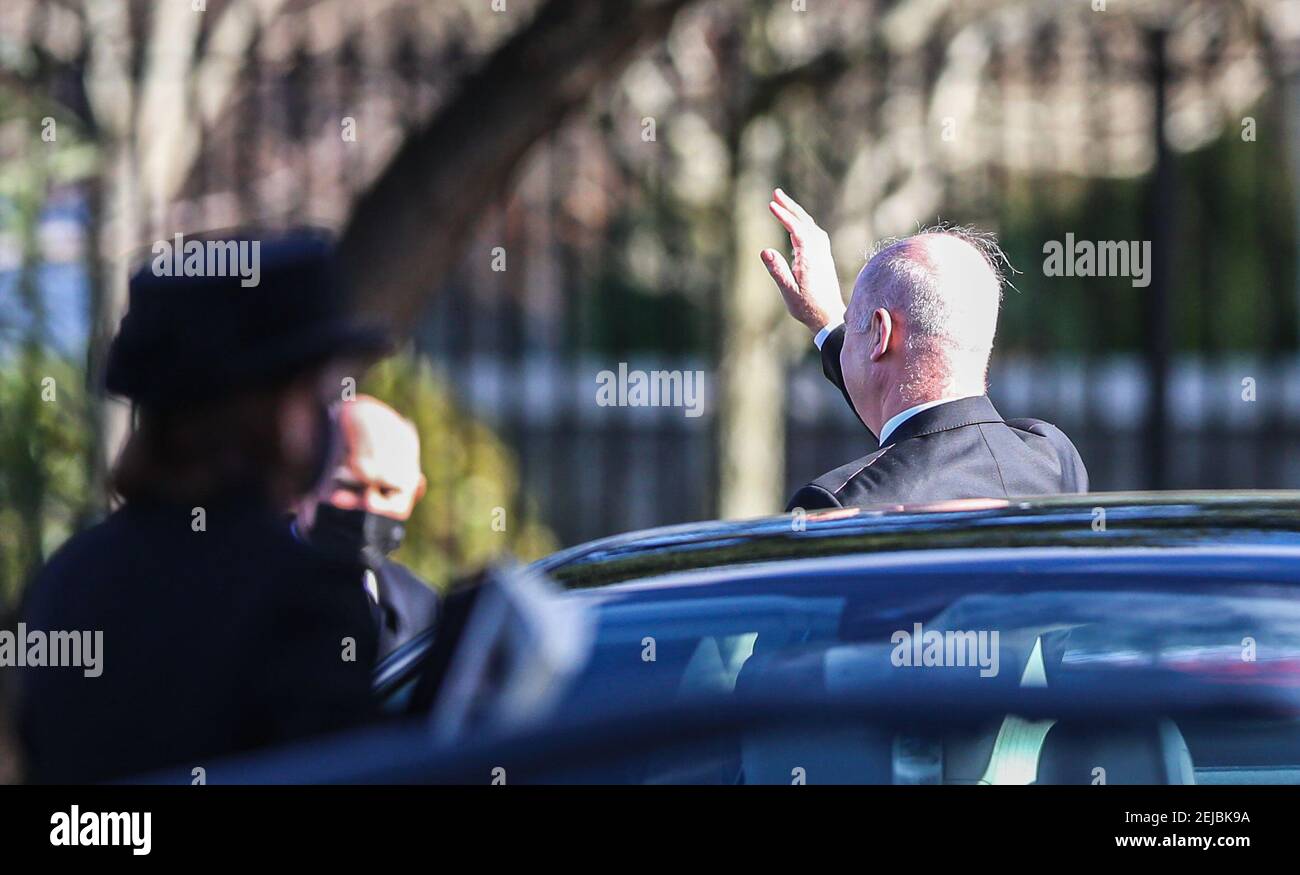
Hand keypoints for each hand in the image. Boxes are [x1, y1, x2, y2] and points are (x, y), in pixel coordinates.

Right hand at [761, 188, 845, 334]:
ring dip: (796, 212)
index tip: (771, 204)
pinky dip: (803, 223)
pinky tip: (796, 224)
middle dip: (790, 206)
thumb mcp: (789, 291)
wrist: (830, 316)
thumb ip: (777, 270)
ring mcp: (822, 252)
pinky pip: (813, 232)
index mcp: (810, 257)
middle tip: (776, 192)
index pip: (796, 229)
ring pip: (810, 225)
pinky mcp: (823, 256)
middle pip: (805, 221)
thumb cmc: (808, 307)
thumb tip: (764, 250)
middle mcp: (818, 251)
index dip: (784, 216)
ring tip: (782, 203)